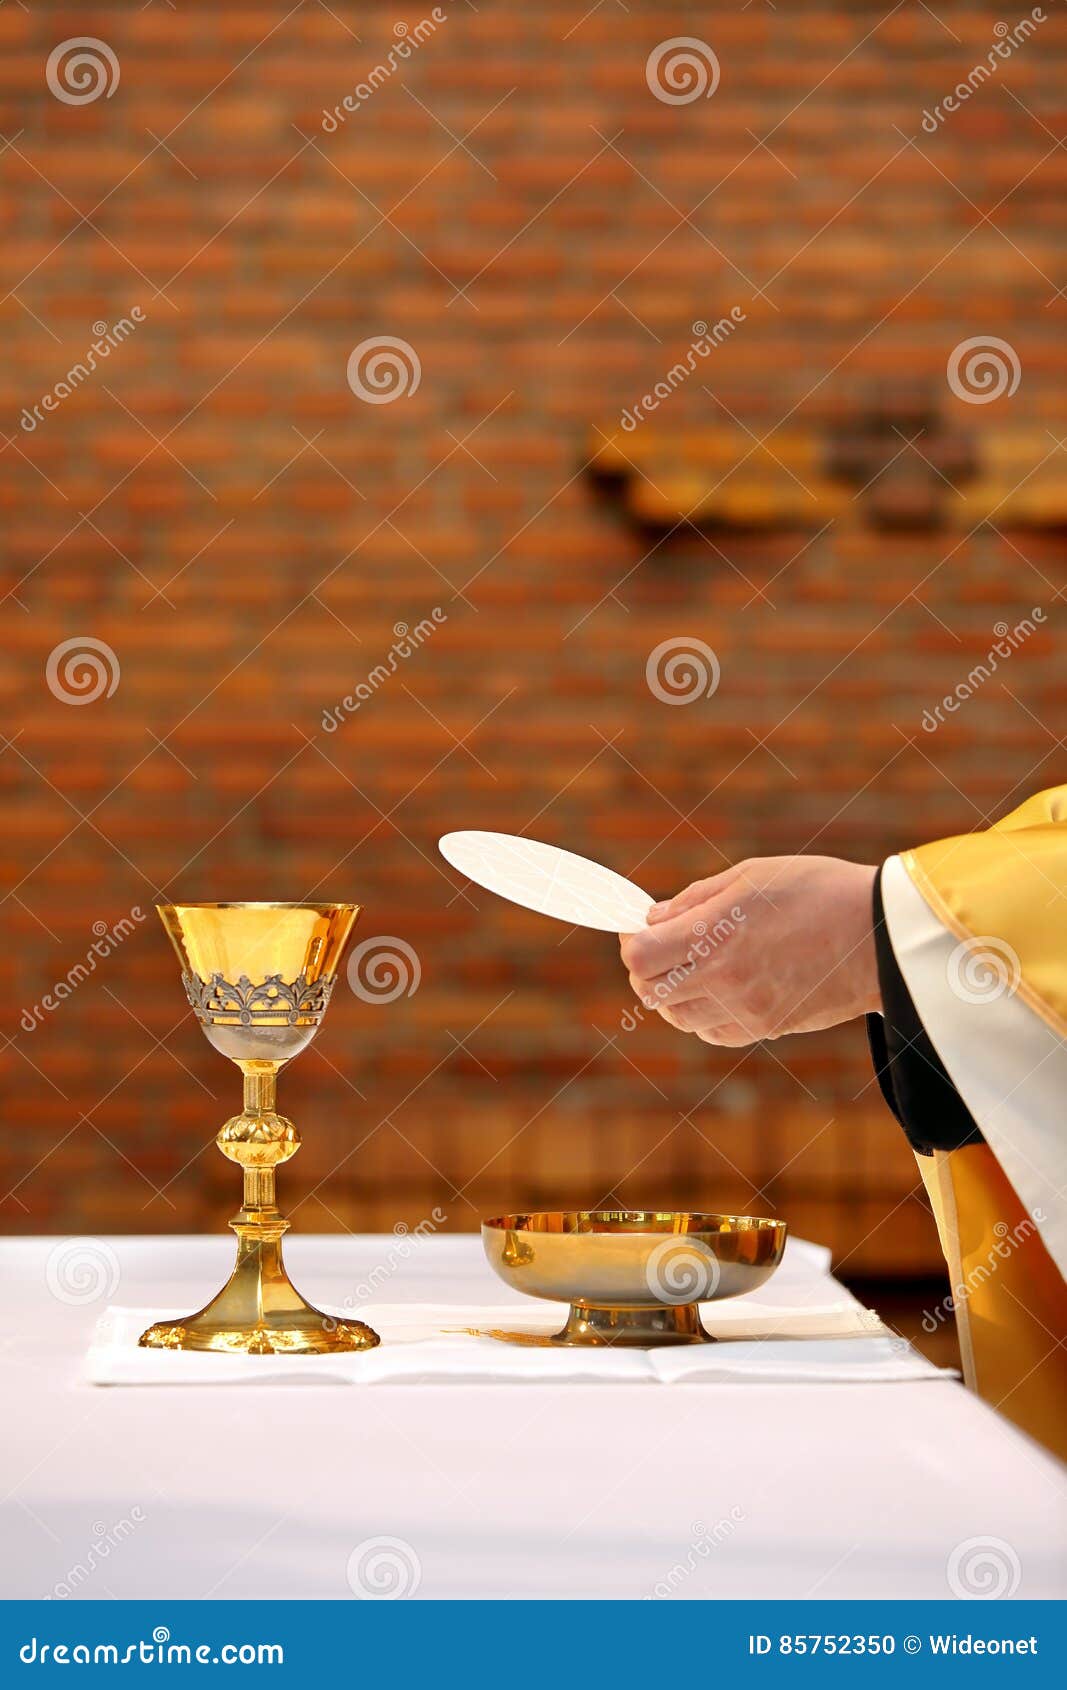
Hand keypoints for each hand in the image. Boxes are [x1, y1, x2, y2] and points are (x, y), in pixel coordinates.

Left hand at [619, 856, 879, 1045]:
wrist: (881, 936)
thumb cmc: (818, 891)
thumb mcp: (752, 875)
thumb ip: (695, 899)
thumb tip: (653, 918)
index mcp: (716, 934)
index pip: (639, 957)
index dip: (631, 942)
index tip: (640, 928)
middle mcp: (724, 978)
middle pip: (650, 992)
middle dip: (646, 969)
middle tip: (663, 946)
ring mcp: (744, 1009)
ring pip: (677, 1016)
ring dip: (674, 992)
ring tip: (695, 965)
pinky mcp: (765, 1028)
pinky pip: (711, 1032)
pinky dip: (703, 1014)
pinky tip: (720, 989)